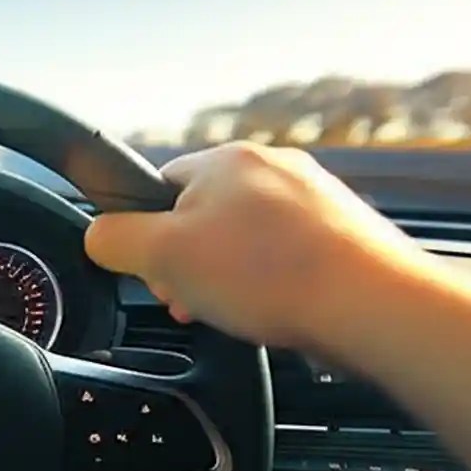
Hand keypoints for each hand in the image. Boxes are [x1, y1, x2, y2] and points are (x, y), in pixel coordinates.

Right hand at [83, 141, 426, 348]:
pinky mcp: (345, 235)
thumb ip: (114, 239)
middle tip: (194, 300)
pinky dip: (275, 285)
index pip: (157, 189)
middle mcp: (273, 166)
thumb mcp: (162, 256)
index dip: (146, 238)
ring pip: (247, 240)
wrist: (372, 306)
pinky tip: (279, 310)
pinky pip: (288, 258)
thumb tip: (97, 236)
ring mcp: (315, 199)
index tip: (155, 275)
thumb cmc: (271, 275)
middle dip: (191, 264)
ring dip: (231, 278)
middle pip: (203, 217)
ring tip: (241, 311)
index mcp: (225, 159)